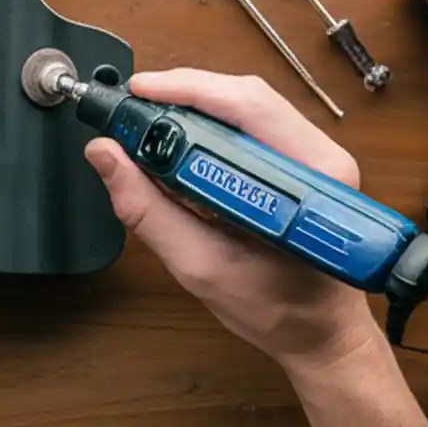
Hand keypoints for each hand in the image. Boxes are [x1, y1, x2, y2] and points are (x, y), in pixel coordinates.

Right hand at [84, 69, 379, 371]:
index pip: (245, 108)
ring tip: (147, 119)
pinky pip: (253, 122)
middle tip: (130, 106)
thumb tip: (104, 155)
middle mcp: (322, 155)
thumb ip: (147, 210)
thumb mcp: (200, 266)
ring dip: (194, 104)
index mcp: (311, 178)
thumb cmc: (276, 309)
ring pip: (248, 103)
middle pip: (246, 96)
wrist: (322, 334)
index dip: (186, 92)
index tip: (136, 95)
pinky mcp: (305, 159)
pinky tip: (179, 135)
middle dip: (183, 92)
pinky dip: (211, 121)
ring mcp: (318, 154)